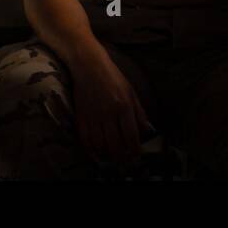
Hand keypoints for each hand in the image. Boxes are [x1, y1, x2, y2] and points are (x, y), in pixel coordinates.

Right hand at [70, 49, 151, 166]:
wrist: (89, 66)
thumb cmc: (113, 77)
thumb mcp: (131, 91)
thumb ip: (139, 112)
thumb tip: (146, 129)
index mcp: (124, 106)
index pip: (131, 135)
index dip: (134, 150)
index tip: (136, 156)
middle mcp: (109, 113)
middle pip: (116, 144)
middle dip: (122, 156)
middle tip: (125, 161)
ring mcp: (94, 116)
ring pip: (101, 144)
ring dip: (107, 155)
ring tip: (113, 158)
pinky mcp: (81, 117)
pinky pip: (85, 139)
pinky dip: (91, 150)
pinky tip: (97, 153)